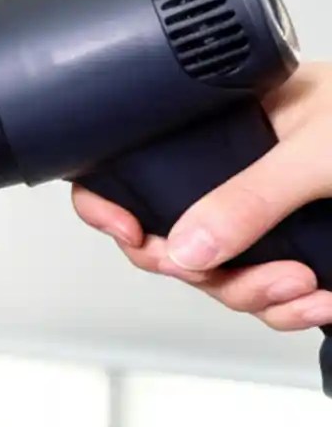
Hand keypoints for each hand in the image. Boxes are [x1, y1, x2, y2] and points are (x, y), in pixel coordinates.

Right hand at [73, 62, 331, 331]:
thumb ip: (250, 196)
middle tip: (246, 278)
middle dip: (213, 270)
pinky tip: (322, 299)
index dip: (116, 197)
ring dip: (258, 295)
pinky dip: (291, 306)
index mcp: (234, 120)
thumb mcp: (321, 156)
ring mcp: (275, 211)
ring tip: (304, 289)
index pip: (147, 157)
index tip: (125, 230)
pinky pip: (268, 292)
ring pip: (223, 273)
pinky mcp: (307, 249)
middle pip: (182, 234)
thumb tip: (185, 246)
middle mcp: (246, 166)